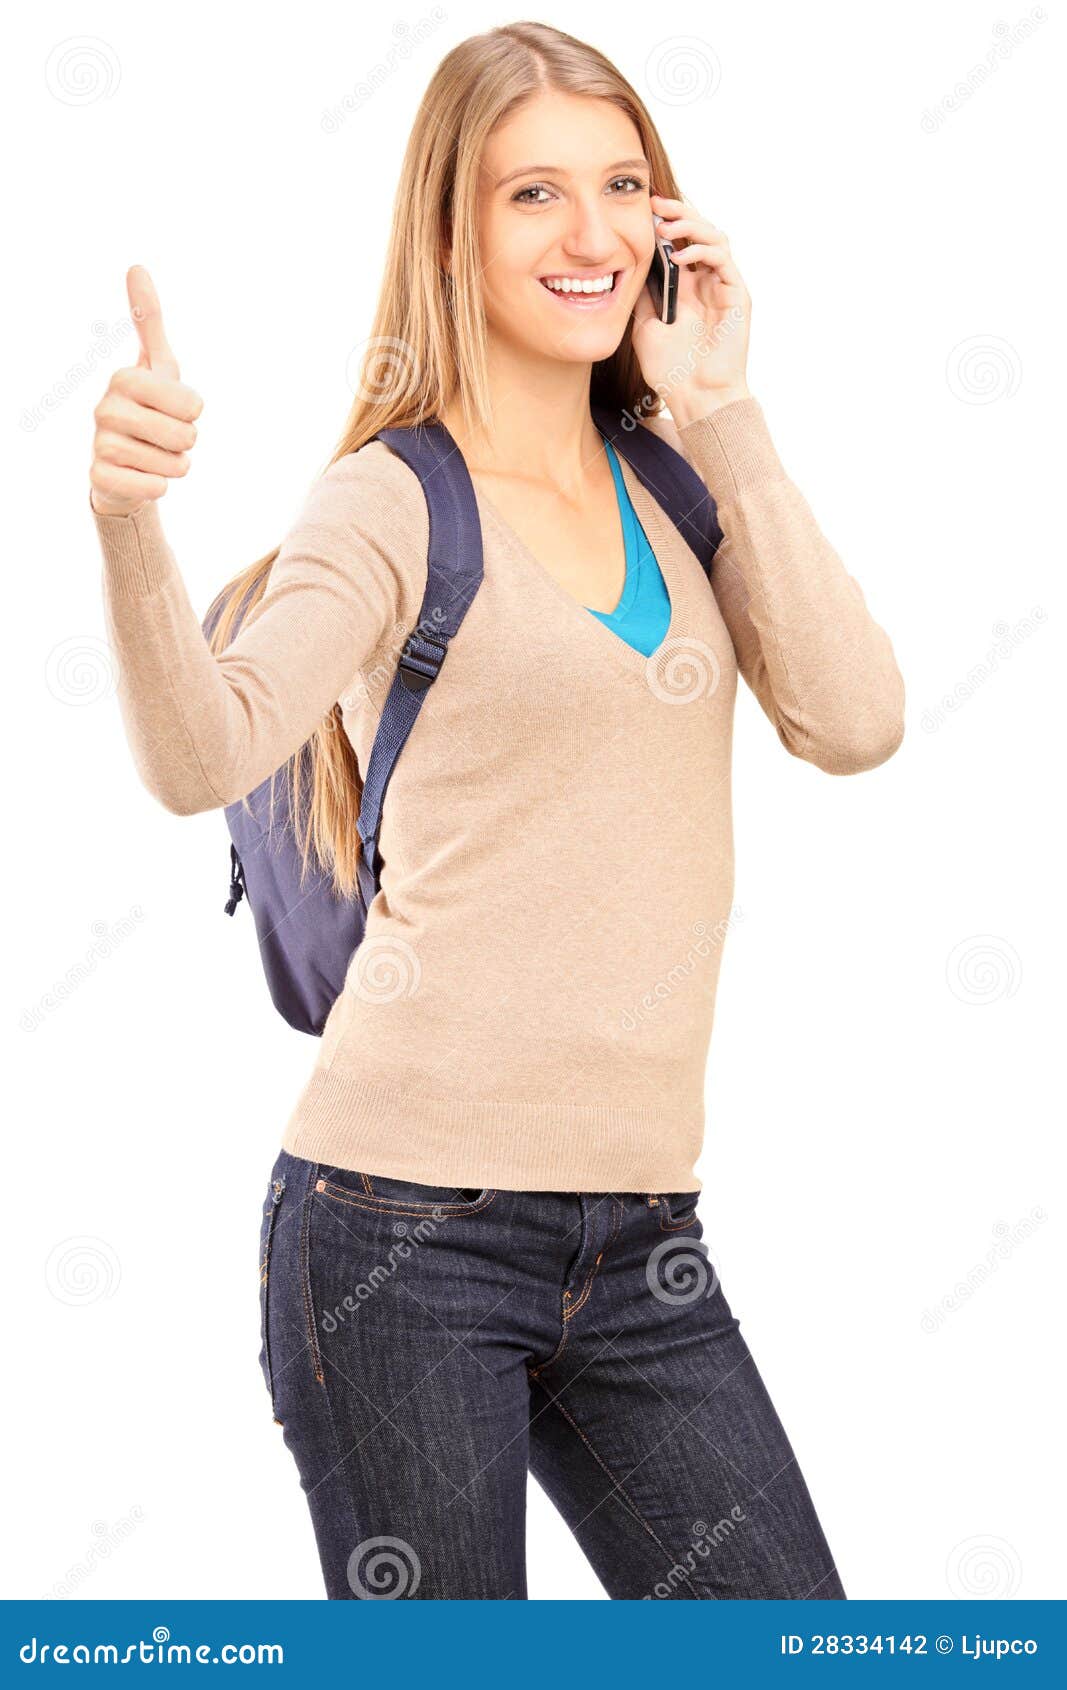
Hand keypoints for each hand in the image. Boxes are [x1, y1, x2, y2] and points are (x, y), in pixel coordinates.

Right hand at [89, 266, 202, 516]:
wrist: (121, 462)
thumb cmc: (146, 408)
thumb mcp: (157, 365)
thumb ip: (149, 320)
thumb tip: (136, 266)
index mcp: (125, 378)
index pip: (192, 404)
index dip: (193, 412)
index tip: (176, 408)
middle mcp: (106, 408)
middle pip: (186, 436)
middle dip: (187, 442)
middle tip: (166, 437)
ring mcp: (101, 443)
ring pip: (175, 465)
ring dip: (175, 465)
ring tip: (154, 455)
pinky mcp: (101, 476)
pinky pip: (155, 488)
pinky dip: (159, 486)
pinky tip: (143, 475)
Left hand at [631, 193, 751, 424]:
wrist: (694, 396)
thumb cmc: (670, 369)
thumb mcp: (643, 326)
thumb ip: (640, 295)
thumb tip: (627, 262)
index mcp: (685, 287)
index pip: (679, 241)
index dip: (665, 221)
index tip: (642, 207)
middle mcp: (706, 282)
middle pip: (698, 232)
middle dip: (677, 212)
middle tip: (655, 203)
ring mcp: (723, 286)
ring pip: (714, 238)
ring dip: (690, 224)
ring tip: (665, 225)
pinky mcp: (737, 295)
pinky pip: (723, 259)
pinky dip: (701, 250)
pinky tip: (679, 254)